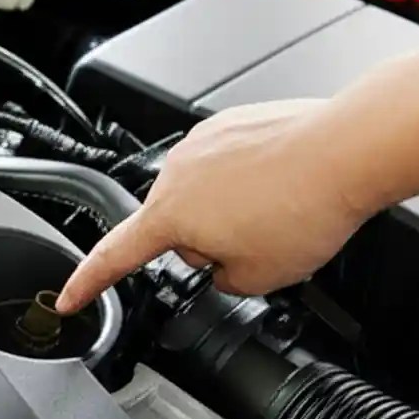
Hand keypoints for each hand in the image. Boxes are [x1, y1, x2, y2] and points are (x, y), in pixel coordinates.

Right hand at [55, 99, 374, 313]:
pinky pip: (231, 164)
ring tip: (279, 210)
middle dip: (209, 242)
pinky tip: (284, 185)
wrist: (348, 149)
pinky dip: (252, 180)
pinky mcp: (232, 122)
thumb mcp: (260, 277)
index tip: (70, 296)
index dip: (88, 283)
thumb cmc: (306, 206)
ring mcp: (204, 141)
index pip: (115, 257)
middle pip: (176, 226)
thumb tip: (223, 263)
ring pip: (205, 195)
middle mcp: (177, 171)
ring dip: (234, 209)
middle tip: (259, 246)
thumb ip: (224, 280)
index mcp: (171, 215)